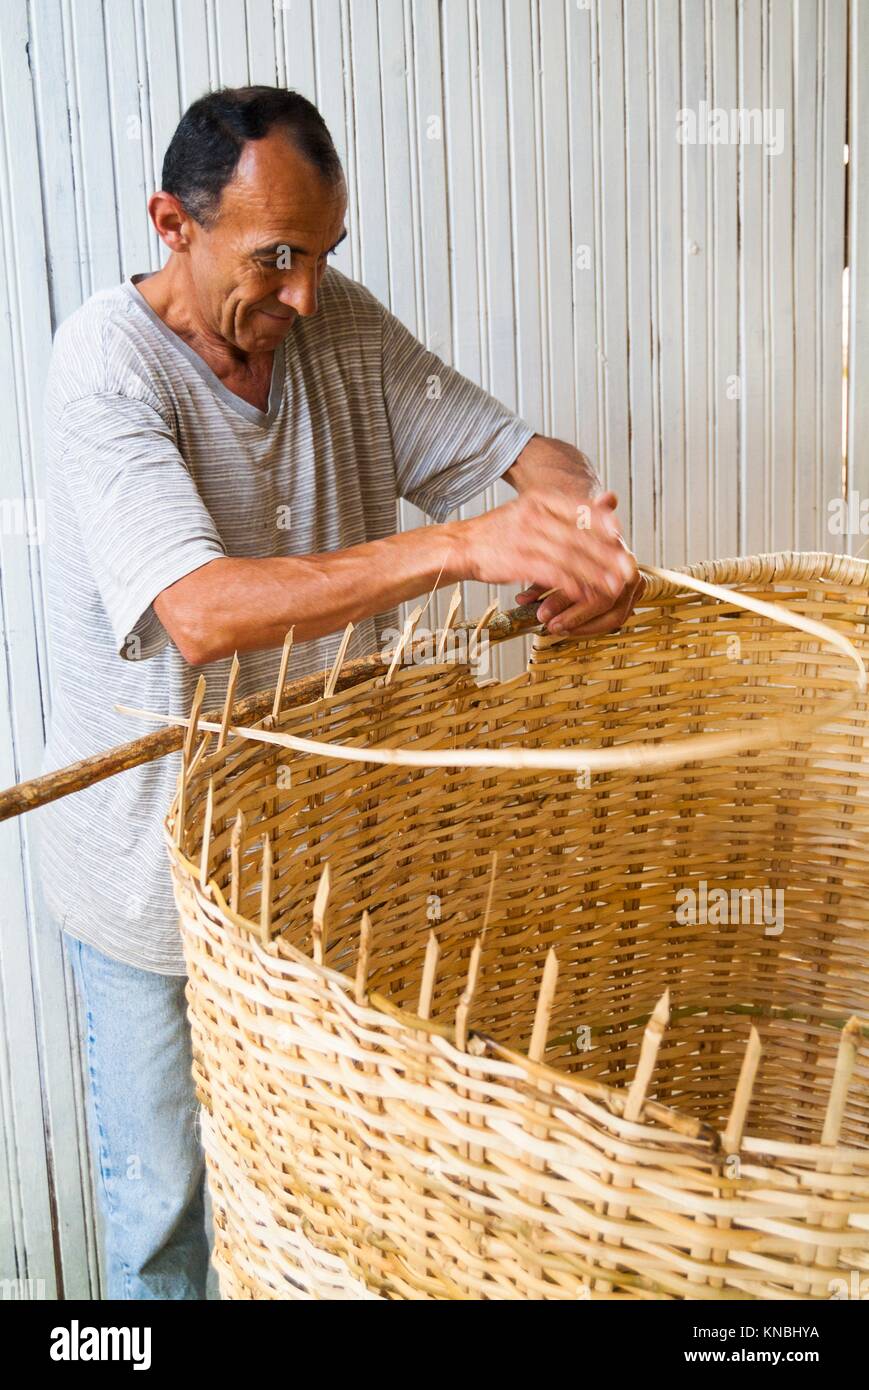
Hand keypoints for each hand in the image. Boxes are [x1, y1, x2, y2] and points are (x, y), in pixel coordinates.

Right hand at [458, 488, 638, 622]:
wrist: (463, 545)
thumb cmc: (501, 531)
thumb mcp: (530, 510)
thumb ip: (563, 511)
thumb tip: (602, 508)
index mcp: (539, 500)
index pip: (577, 508)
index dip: (600, 522)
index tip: (619, 534)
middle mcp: (534, 516)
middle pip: (578, 536)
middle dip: (605, 555)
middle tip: (626, 567)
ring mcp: (525, 539)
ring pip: (568, 558)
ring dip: (594, 574)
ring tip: (612, 586)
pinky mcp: (517, 562)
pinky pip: (550, 574)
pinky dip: (570, 585)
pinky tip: (585, 594)